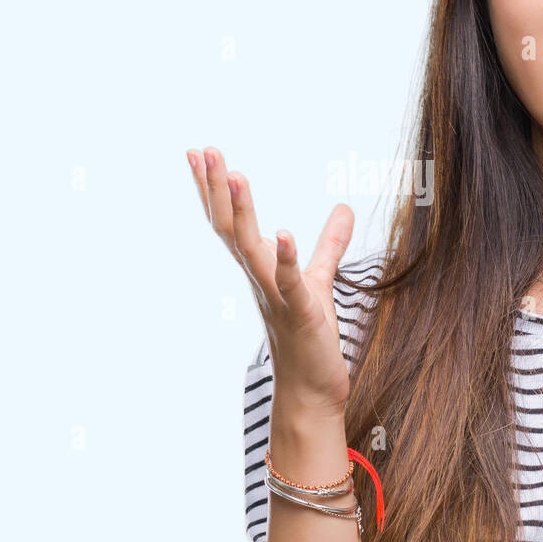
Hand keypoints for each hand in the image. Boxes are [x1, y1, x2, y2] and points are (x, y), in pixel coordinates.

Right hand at [187, 146, 355, 414]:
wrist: (311, 391)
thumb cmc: (310, 338)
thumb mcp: (321, 280)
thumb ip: (329, 244)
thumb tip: (344, 208)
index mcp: (260, 269)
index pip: (229, 221)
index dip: (212, 189)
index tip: (198, 153)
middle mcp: (259, 279)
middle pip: (229, 227)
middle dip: (215, 189)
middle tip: (203, 150)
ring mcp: (276, 296)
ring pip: (250, 249)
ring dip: (242, 212)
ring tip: (234, 175)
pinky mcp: (300, 314)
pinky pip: (288, 282)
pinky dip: (284, 258)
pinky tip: (282, 232)